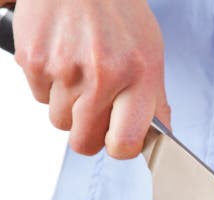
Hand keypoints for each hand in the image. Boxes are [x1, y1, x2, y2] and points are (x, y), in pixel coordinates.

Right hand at [13, 0, 169, 158]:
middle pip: (83, 141)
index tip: (117, 141)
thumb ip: (155, 101)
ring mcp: (65, 69)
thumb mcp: (151, 55)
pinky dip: (49, 84)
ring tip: (80, 74)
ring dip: (68, 106)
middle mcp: (102, 75)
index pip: (124, 142)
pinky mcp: (34, 59)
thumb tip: (157, 139)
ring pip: (59, 120)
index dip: (119, 149)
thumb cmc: (119, 14)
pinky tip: (62, 59)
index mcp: (138, 77)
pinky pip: (39, 96)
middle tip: (94, 114)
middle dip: (88, 135)